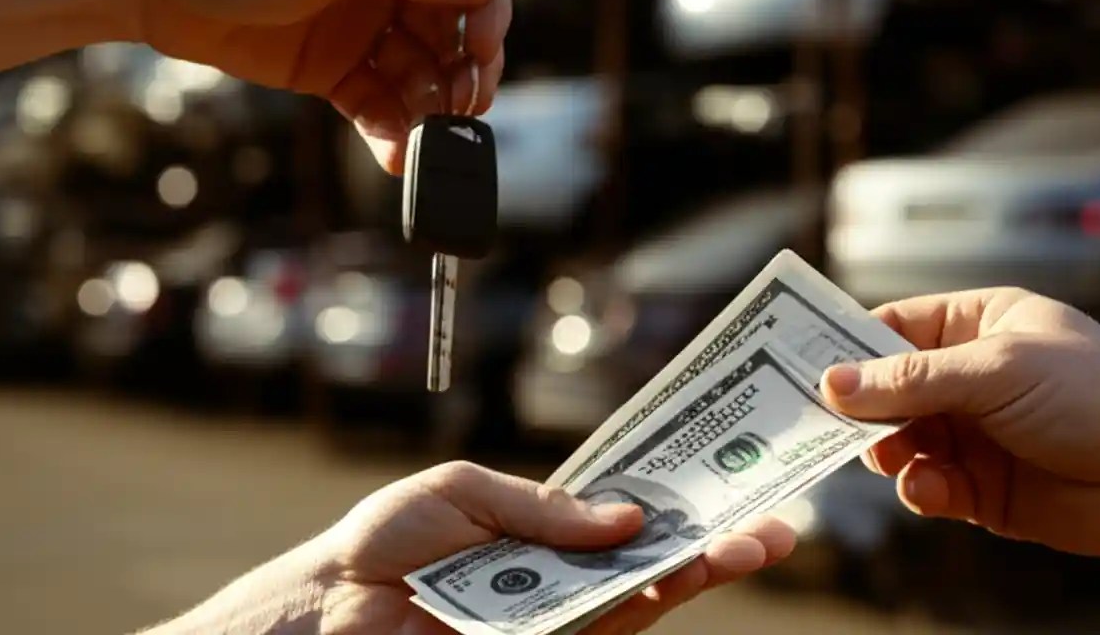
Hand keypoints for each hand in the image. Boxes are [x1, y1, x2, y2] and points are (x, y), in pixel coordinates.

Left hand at [139, 0, 511, 174]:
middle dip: (465, 73)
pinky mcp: (336, 68)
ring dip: (431, 109)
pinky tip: (398, 152)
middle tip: (464, 111)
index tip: (482, 53)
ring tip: (428, 140)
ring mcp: (363, 25)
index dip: (486, 14)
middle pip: (454, 31)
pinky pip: (381, 102)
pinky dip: (393, 129)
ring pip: (421, 73)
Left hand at [149, 462, 794, 634]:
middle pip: (651, 564)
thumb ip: (546, 507)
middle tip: (776, 524)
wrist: (322, 603)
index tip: (733, 479)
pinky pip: (598, 628)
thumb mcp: (465, 492)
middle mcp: (558, 581)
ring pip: (640, 601)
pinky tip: (679, 574)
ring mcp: (551, 624)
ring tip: (752, 542)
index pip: (628, 519)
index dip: (680, 502)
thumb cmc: (383, 540)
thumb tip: (626, 516)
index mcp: (545, 535)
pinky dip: (643, 602)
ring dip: (699, 572)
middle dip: (715, 543)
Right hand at [819, 288, 1099, 571]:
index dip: (850, 346)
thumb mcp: (995, 370)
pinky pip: (926, 484)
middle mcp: (972, 376)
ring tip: (893, 458)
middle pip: (887, 388)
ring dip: (889, 452)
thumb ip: (909, 380)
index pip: (895, 326)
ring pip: (899, 440)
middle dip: (861, 409)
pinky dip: (920, 489)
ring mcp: (975, 432)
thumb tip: (831, 383)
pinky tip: (933, 490)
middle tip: (830, 424)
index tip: (805, 368)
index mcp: (980, 324)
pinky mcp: (981, 486)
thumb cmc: (1097, 396)